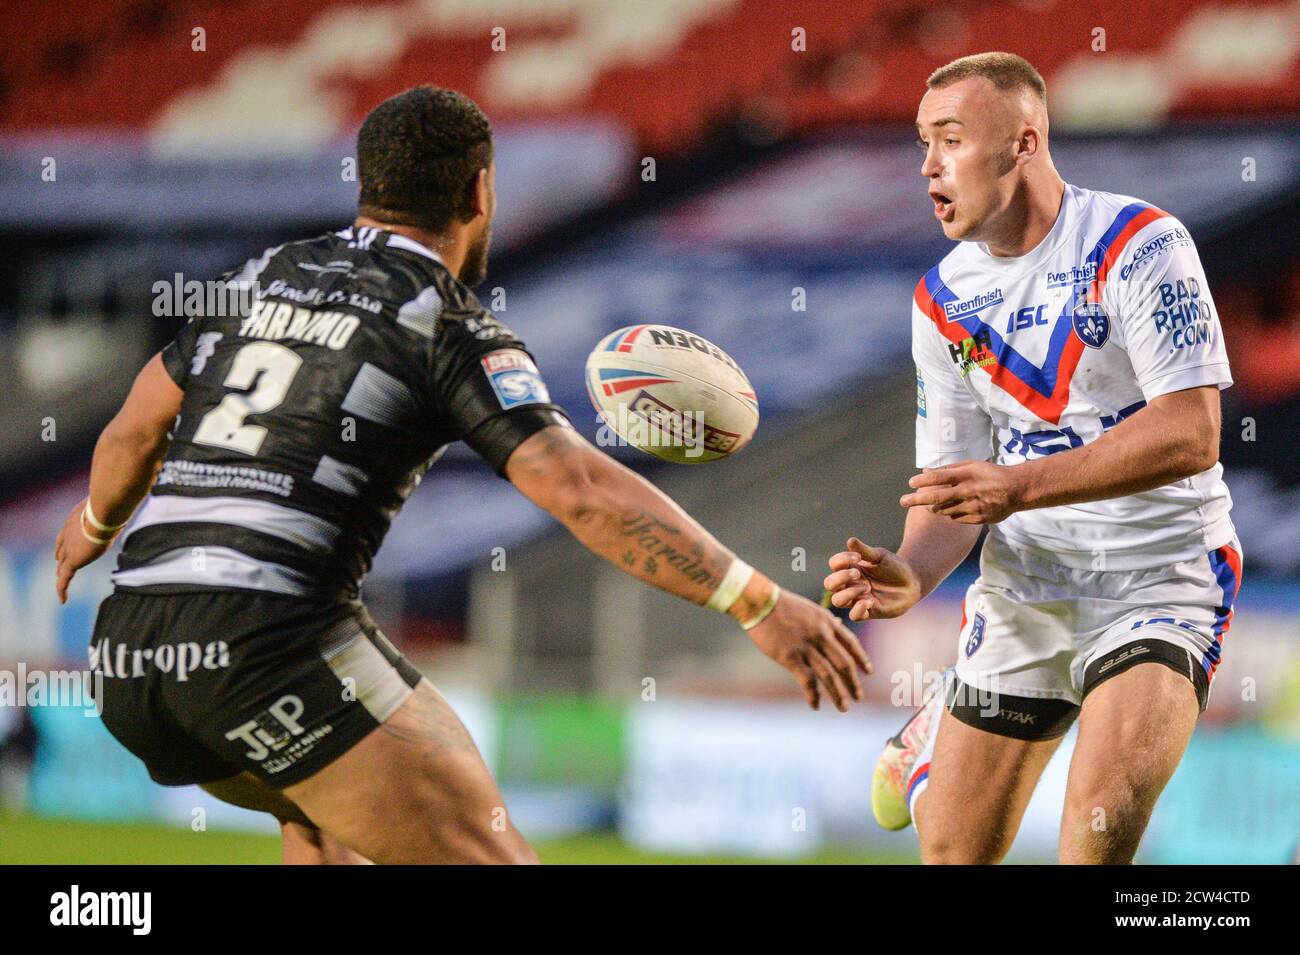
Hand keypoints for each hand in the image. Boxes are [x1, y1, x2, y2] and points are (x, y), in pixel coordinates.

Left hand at [54, 498, 114, 603]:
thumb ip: (122, 503)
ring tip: (61, 584)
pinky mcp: (72, 560)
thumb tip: (139, 496)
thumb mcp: (116, 503)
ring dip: (62, 573)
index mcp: (75, 518)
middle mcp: (68, 532)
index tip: (68, 544)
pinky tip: (63, 600)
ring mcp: (69, 547)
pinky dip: (62, 589)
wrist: (104, 511)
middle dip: (61, 556)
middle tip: (60, 564)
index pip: (68, 532)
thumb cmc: (113, 504)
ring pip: (62, 564)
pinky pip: (64, 578)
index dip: (67, 540)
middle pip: (62, 548)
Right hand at [746, 590, 872, 711]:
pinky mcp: (791, 657)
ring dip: (838, 694)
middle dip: (853, 683)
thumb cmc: (782, 605)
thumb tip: (839, 624)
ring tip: (844, 708)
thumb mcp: (810, 609)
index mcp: (827, 622)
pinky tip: (815, 705)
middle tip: (858, 697)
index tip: (869, 672)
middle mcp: (821, 635)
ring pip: (829, 676)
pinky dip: (813, 695)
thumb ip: (825, 620)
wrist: (761, 603)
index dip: (862, 659)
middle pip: (844, 663)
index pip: (851, 643)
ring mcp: (807, 647)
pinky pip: (807, 681)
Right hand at [824, 537, 922, 620]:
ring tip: (867, 587)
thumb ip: (865, 551)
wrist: (913, 582)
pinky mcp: (868, 612)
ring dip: (849, 593)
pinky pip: (854, 616)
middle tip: (858, 573)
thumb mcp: (880, 556)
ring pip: (837, 601)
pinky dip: (858, 609)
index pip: (834, 564)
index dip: (841, 560)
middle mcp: (850, 584)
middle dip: (840, 578)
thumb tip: (850, 541)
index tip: (858, 557)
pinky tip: (871, 601)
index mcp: (850, 568)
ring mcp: (857, 599)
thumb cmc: (894, 567)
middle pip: (829, 584)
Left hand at [899, 460, 1025, 523]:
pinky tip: (952, 509)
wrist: (1017, 490)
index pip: (939, 477)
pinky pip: (956, 518)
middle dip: (916, 500)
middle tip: (902, 501)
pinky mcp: (978, 519)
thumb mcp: (972, 465)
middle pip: (937, 497)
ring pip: (944, 511)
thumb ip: (949, 469)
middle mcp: (968, 491)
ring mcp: (973, 507)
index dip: (923, 481)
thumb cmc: (991, 474)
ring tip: (929, 506)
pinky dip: (950, 514)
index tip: (911, 483)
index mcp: (967, 475)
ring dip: (934, 508)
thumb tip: (926, 472)